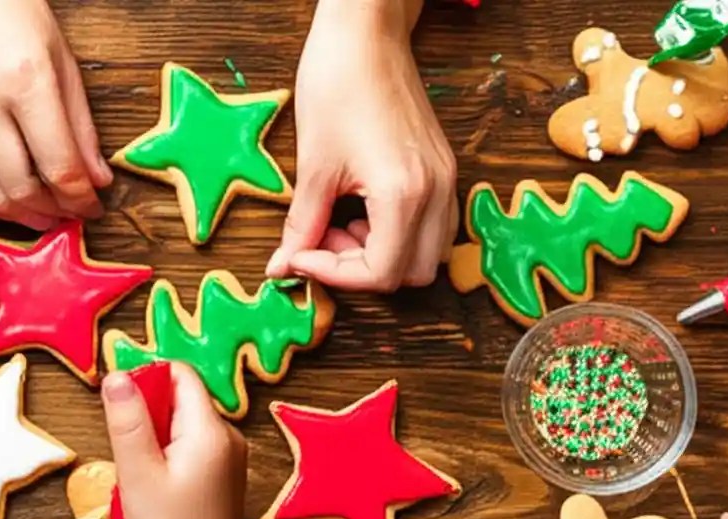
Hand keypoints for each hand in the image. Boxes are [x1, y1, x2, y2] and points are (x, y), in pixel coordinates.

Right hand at [0, 0, 110, 227]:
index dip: (82, 198)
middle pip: (23, 188)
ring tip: (43, 214)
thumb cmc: (17, 19)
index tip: (94, 208)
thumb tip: (97, 180)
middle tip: (70, 212)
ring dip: (22, 215)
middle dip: (55, 211)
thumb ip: (81, 127)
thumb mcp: (64, 65)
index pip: (59, 166)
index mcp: (26, 84)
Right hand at [99, 363, 248, 518]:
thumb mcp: (138, 475)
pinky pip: (190, 447)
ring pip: (182, 425)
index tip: (119, 410)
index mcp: (211, 430)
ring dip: (154, 440)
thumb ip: (127, 421)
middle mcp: (228, 436)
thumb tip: (117, 375)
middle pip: (180, 399)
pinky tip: (156, 489)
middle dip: (147, 416)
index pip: (179, 374)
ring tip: (141, 478)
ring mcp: (229, 457)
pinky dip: (167, 458)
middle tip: (130, 456)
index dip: (145, 380)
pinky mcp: (224, 476)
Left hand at [267, 0, 456, 291]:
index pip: (381, 273)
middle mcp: (435, 191)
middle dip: (361, 269)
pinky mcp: (442, 168)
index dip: (334, 274)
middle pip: (411, 273)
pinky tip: (361, 208)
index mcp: (403, 193)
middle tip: (322, 241)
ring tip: (340, 222)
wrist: (366, 33)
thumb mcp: (313, 165)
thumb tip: (282, 266)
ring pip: (425, 253)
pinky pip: (430, 224)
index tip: (300, 256)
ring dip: (381, 253)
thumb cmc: (338, 84)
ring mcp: (444, 179)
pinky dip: (396, 232)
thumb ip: (302, 225)